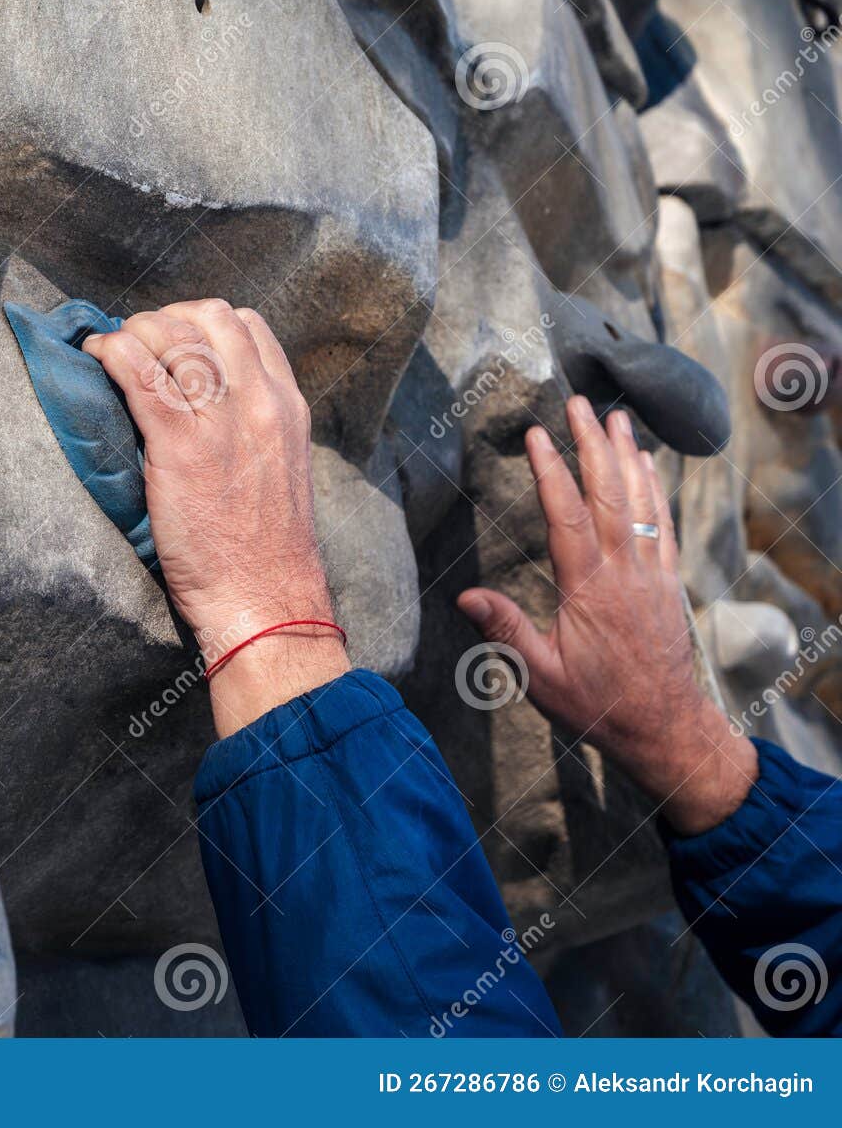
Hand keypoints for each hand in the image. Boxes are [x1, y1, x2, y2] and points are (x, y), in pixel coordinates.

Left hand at [82, 300, 349, 735]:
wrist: (266, 602)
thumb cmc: (265, 554)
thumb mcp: (278, 472)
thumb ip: (253, 431)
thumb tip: (207, 409)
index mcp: (286, 407)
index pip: (247, 326)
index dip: (200, 322)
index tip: (172, 341)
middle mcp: (259, 402)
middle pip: (208, 317)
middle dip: (164, 319)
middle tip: (135, 346)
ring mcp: (221, 420)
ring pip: (171, 334)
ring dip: (132, 333)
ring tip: (109, 356)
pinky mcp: (181, 445)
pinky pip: (137, 372)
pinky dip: (108, 354)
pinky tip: (93, 360)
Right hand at [456, 396, 758, 834]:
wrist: (665, 729)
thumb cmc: (597, 706)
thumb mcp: (540, 677)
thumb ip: (507, 631)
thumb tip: (464, 596)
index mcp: (590, 590)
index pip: (567, 517)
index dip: (551, 472)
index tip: (536, 435)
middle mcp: (626, 573)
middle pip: (610, 494)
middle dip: (593, 444)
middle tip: (580, 403)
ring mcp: (653, 574)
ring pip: (642, 501)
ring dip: (628, 455)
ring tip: (616, 417)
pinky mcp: (668, 583)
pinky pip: (664, 523)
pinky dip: (655, 488)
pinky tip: (648, 466)